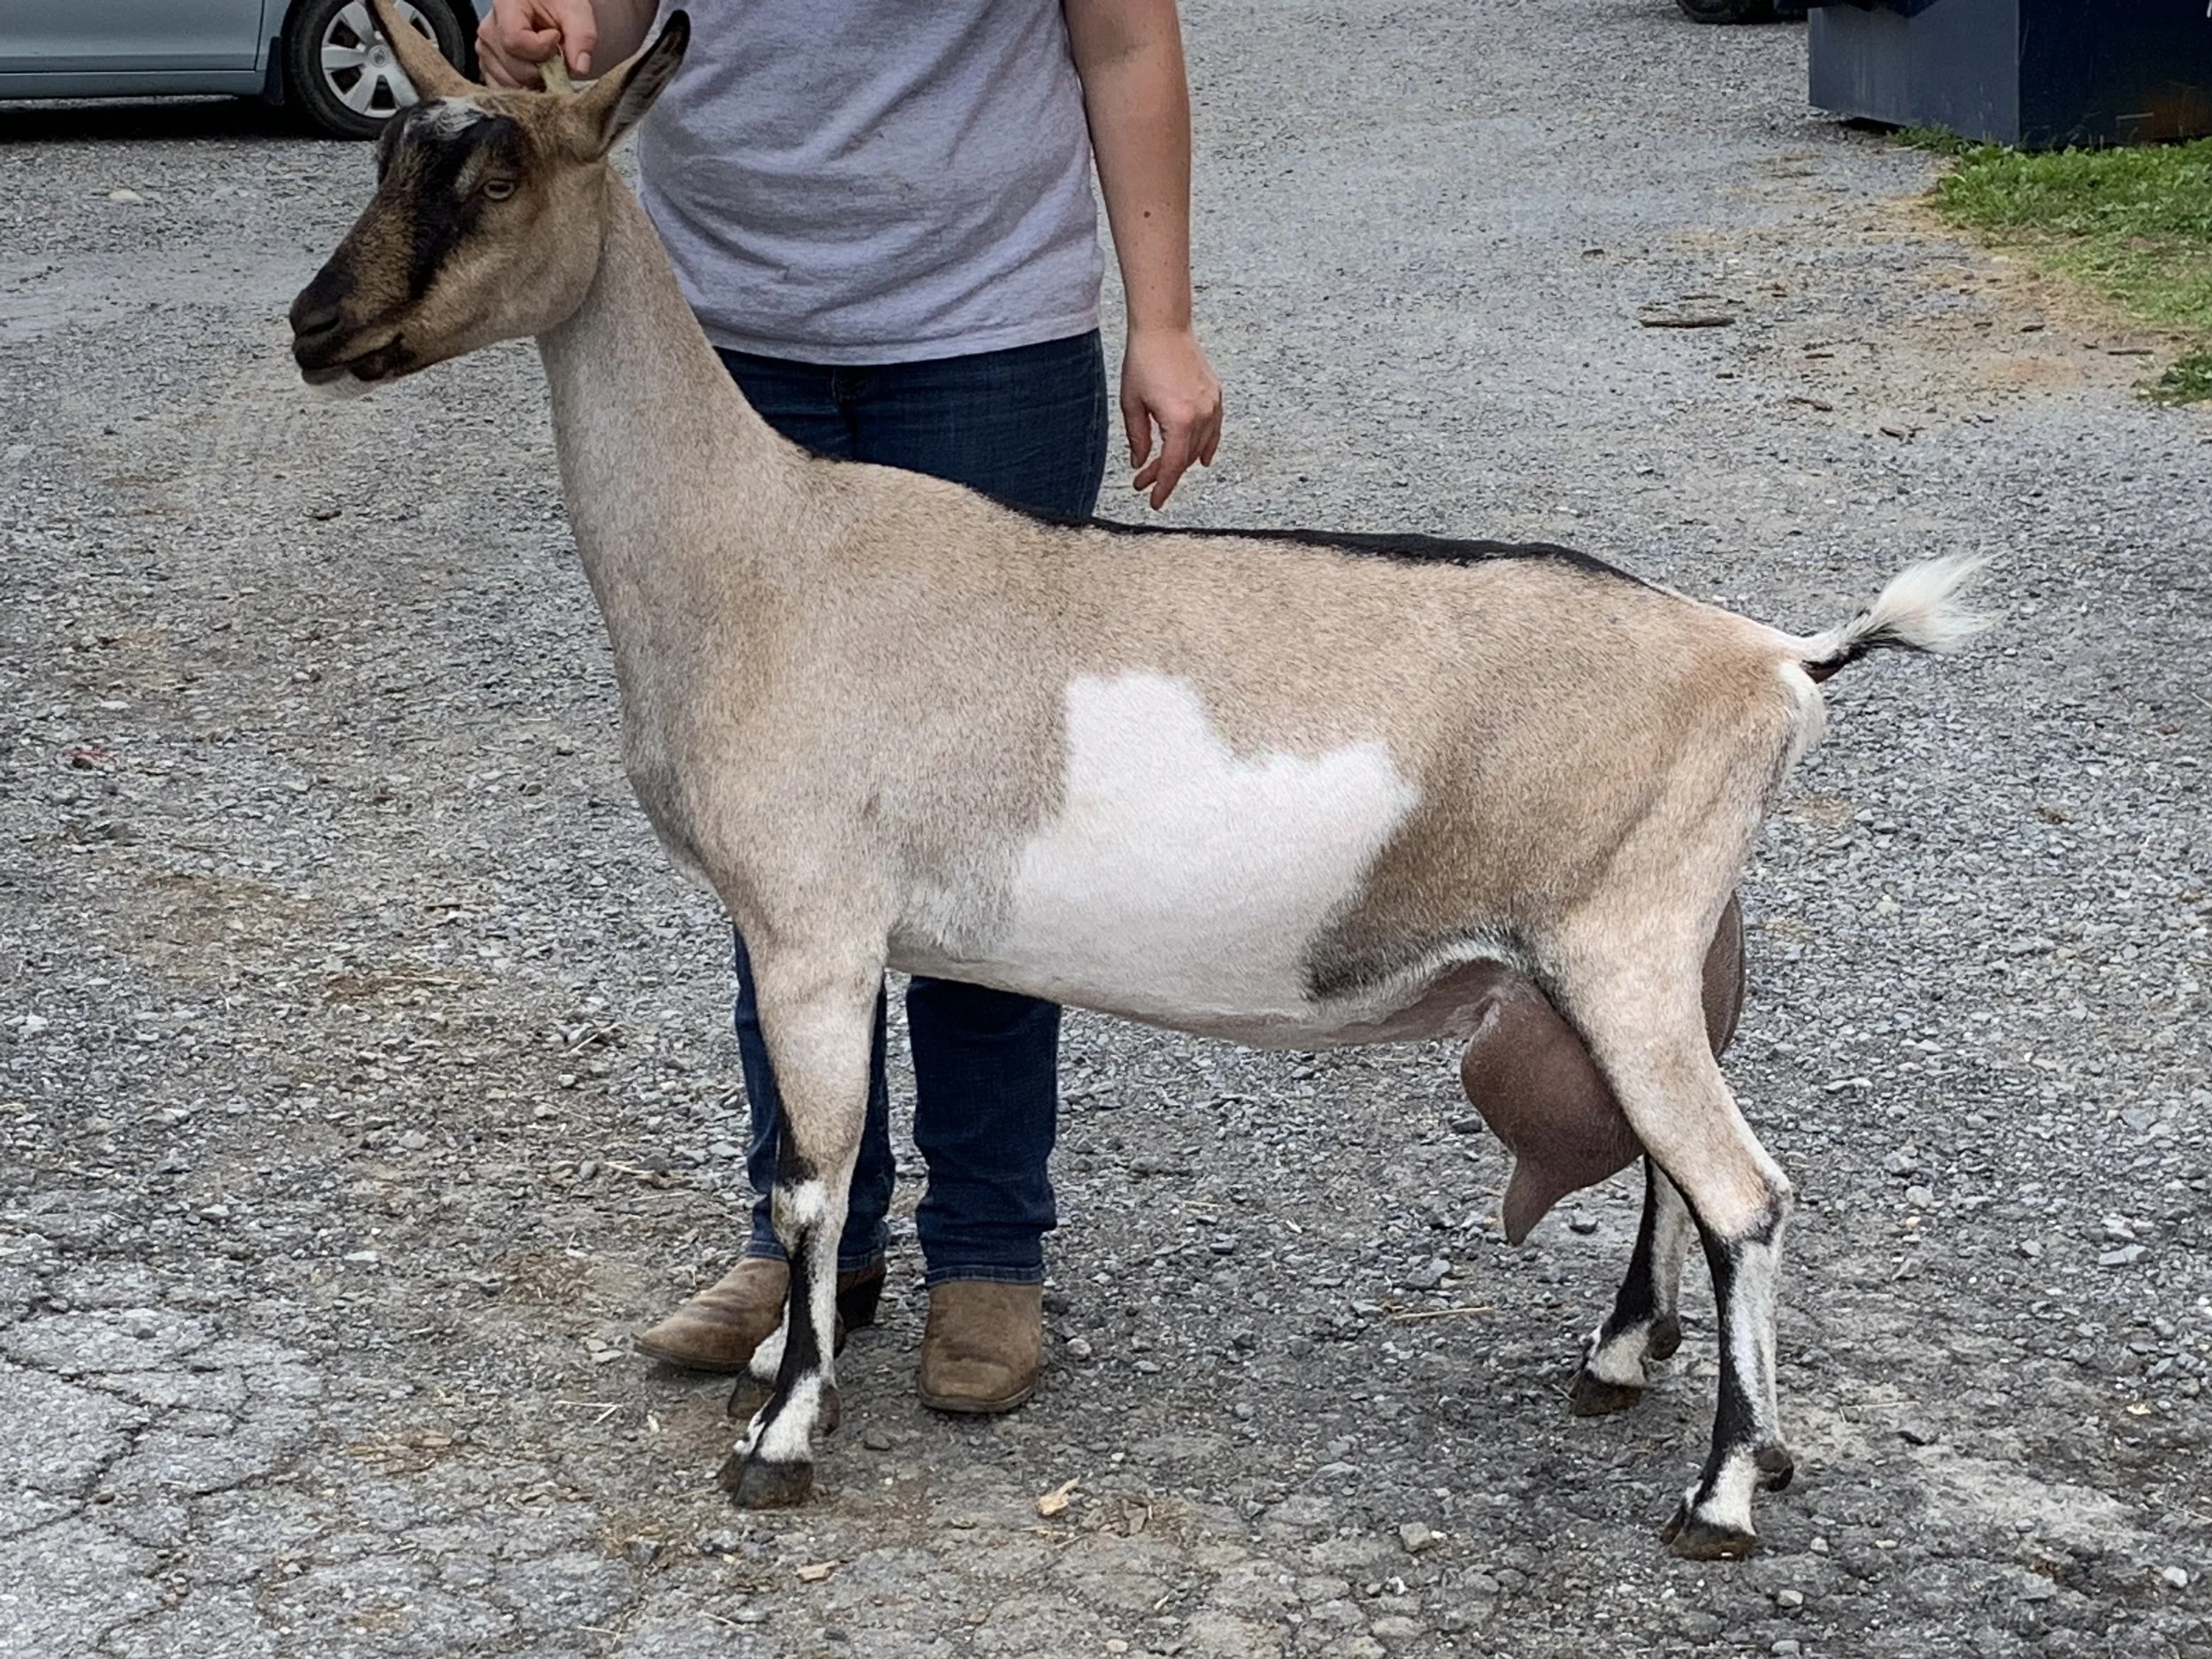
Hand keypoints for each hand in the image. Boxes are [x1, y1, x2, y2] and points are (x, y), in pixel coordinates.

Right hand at [477, 0, 597, 86]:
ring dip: (536, 81)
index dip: (542, 48)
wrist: (547, 10)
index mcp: (505, 5)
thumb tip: (580, 67)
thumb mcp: (576, 11)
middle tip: (555, 53)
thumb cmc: (559, 5)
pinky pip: (505, 90)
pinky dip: (526, 89)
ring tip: (546, 60)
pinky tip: (537, 74)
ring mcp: (486, 51)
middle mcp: (489, 29)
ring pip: (511, 83)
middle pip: (515, 67)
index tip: (557, 36)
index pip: (515, 41)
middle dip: (543, 69)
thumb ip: (582, 36)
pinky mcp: (490, 68)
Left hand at [1120, 325, 1221, 509]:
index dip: (1161, 487)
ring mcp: (1212, 405)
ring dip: (1181, 461)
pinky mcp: (1215, 395)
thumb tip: (1139, 462)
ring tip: (1163, 472)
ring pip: (1199, 447)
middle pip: (1184, 458)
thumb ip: (1137, 438)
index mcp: (1179, 421)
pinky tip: (1200, 459)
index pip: (1171, 466)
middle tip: (1143, 483)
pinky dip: (1206, 446)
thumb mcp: (1131, 404)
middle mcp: (1201, 416)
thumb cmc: (1143, 361)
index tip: (1153, 502)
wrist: (1164, 328)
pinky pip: (1213, 430)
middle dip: (1164, 474)